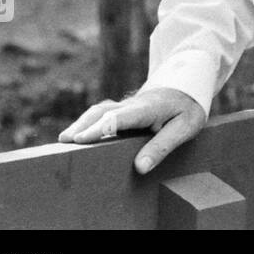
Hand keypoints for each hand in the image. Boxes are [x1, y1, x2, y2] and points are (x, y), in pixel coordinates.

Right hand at [58, 87, 206, 174]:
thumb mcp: (185, 128)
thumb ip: (163, 146)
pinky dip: (87, 122)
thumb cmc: (187, 109)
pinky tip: (76, 135)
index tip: (81, 139)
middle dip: (84, 125)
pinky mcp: (123, 109)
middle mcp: (133, 104)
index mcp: (148, 108)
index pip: (120, 117)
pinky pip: (102, 113)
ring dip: (82, 123)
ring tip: (64, 140)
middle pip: (103, 111)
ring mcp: (126, 105)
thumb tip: (140, 167)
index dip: (100, 128)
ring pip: (99, 110)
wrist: (188, 86)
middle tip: (65, 141)